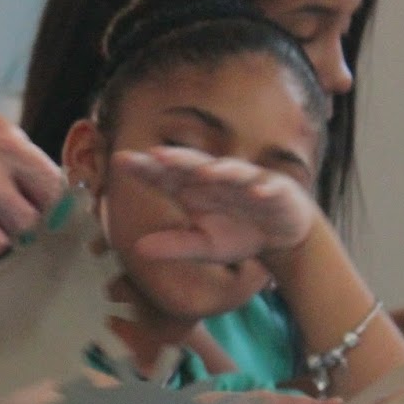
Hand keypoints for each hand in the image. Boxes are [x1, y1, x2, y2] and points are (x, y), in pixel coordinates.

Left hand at [111, 147, 317, 262]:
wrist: (283, 236)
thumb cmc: (238, 235)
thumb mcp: (204, 246)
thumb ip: (174, 246)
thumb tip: (138, 249)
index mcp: (194, 191)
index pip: (166, 176)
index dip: (145, 168)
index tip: (120, 160)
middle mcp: (217, 180)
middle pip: (194, 167)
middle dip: (177, 160)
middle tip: (156, 155)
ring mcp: (246, 181)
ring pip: (231, 172)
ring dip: (219, 170)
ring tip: (204, 172)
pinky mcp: (275, 190)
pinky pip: (269, 188)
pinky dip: (263, 189)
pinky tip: (257, 192)